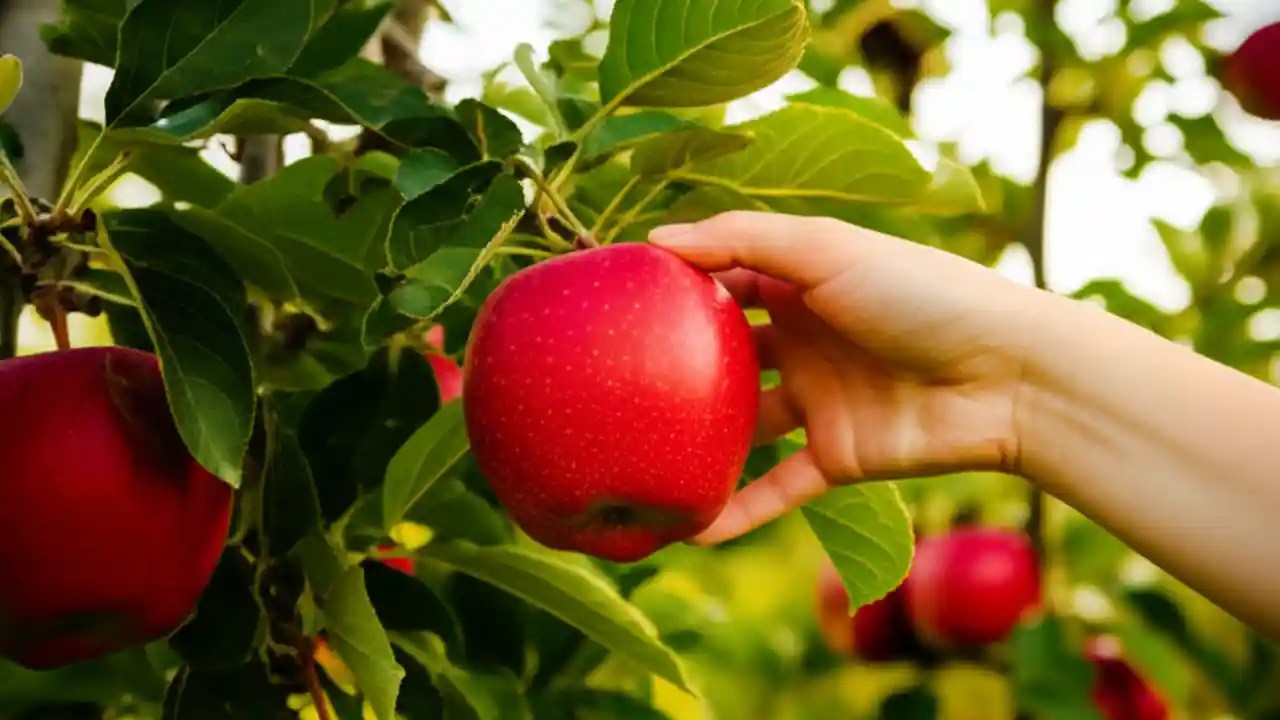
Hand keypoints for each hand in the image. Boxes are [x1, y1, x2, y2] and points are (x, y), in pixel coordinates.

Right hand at [649, 211, 1050, 543]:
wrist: (1011, 376)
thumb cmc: (925, 294)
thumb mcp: (828, 248)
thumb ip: (743, 241)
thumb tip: (657, 238)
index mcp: (800, 281)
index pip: (720, 279)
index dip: (671, 285)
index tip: (609, 296)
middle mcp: (803, 339)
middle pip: (722, 355)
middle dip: (672, 367)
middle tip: (607, 382)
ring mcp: (818, 400)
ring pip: (741, 428)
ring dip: (696, 445)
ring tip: (632, 462)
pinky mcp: (837, 457)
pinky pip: (776, 488)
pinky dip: (738, 509)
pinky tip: (689, 530)